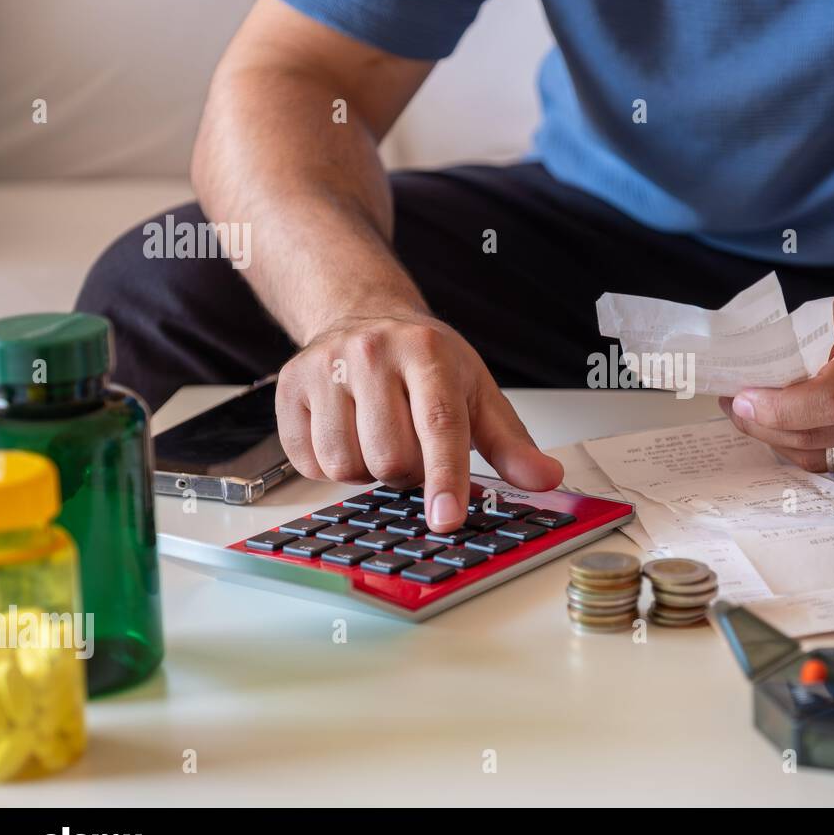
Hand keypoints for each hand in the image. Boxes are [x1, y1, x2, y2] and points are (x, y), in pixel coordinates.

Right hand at [275, 313, 563, 530]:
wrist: (364, 316)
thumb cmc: (426, 361)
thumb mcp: (477, 392)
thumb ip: (510, 443)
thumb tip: (545, 478)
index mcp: (427, 351)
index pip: (438, 425)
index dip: (445, 479)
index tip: (447, 519)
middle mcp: (371, 353)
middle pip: (391, 457)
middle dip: (409, 473)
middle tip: (415, 449)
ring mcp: (323, 367)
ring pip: (346, 465)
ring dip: (370, 472)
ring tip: (381, 439)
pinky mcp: (288, 387)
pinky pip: (308, 462)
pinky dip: (332, 467)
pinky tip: (348, 436)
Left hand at [719, 279, 833, 471]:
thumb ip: (807, 337)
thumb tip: (757, 369)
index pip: (830, 400)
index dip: (779, 406)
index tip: (744, 397)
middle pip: (820, 436)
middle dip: (765, 425)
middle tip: (737, 404)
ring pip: (825, 459)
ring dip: (781, 441)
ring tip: (756, 414)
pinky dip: (810, 448)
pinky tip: (793, 425)